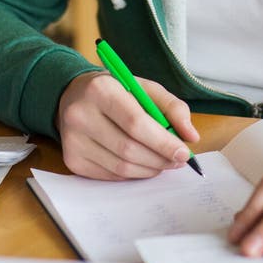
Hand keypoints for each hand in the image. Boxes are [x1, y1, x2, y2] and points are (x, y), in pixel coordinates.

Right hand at [57, 71, 198, 179]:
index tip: (184, 152)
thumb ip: (172, 106)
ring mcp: (73, 140)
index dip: (163, 142)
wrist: (73, 95)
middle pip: (128, 148)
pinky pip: (110, 176)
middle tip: (178, 160)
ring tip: (164, 162)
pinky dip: (133, 174)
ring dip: (149, 169)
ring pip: (120, 167)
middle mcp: (81, 115)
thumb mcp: (144, 87)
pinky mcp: (72, 159)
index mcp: (101, 89)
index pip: (135, 123)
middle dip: (160, 159)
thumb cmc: (115, 90)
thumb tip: (191, 136)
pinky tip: (143, 164)